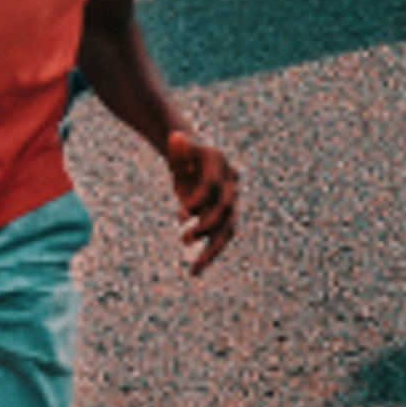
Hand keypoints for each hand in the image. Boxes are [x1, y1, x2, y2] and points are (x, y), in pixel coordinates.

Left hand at [166, 131, 238, 273]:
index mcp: (219, 163)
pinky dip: (209, 253)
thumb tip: (175, 138)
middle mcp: (230, 184)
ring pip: (226, 231)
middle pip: (223, 212)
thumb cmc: (181, 149)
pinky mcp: (223, 217)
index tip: (179, 217)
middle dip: (205, 228)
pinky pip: (220, 237)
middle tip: (183, 239)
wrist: (194, 155)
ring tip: (194, 269)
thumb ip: (176, 146)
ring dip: (211, 250)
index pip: (211, 187)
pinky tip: (195, 269)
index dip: (196, 202)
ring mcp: (230, 202)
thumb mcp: (176, 145)